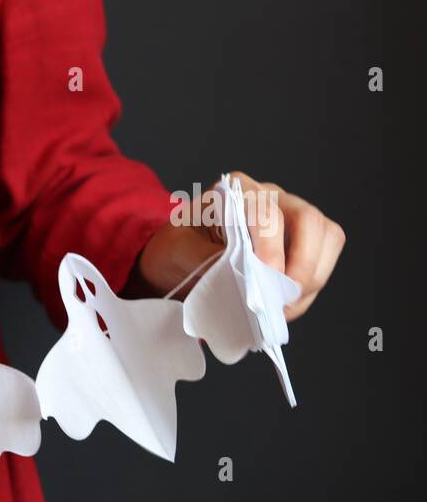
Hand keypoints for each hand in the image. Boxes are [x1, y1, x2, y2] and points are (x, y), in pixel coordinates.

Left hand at [135, 172, 344, 319]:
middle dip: (302, 265)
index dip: (271, 248)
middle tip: (281, 302)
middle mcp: (270, 196)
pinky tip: (287, 305)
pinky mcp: (302, 240)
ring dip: (312, 278)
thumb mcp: (175, 251)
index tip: (266, 281)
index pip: (266, 213)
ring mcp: (291, 216)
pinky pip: (324, 257)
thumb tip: (242, 278)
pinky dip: (311, 286)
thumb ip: (205, 259)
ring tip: (284, 309)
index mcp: (235, 192)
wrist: (177, 256)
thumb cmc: (176, 248)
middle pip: (308, 220)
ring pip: (326, 237)